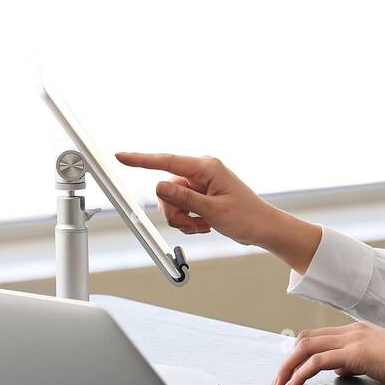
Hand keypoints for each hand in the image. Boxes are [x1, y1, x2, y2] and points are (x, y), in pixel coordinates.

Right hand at [114, 151, 273, 246]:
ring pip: (171, 202)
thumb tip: (159, 186)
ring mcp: (200, 184)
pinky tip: (205, 225)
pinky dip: (189, 221)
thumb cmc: (246, 217)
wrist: (262, 228)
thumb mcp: (213, 210)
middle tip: (193, 224)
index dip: (141, 160)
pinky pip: (181, 208)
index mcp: (206, 168)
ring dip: (183, 219)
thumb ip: (184, 198)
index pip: (167, 162)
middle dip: (175, 212)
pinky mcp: (200, 196)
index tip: (121, 156)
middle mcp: (201, 172)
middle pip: (166, 190)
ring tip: (202, 225)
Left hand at [273, 323, 384, 384]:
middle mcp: (352, 331)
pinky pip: (318, 361)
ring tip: (282, 384)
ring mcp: (353, 340)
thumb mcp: (376, 361)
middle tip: (279, 378)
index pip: (318, 336)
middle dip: (288, 358)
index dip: (299, 351)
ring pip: (307, 347)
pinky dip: (301, 373)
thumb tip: (338, 370)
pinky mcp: (355, 353)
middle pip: (306, 338)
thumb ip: (354, 363)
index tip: (289, 367)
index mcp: (357, 331)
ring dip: (289, 366)